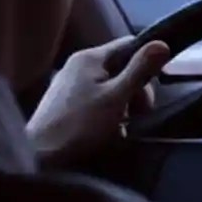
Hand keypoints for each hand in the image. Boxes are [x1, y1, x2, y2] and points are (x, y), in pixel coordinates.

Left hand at [26, 36, 170, 167]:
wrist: (38, 157)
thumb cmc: (80, 125)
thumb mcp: (117, 98)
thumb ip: (140, 70)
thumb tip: (163, 43)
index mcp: (90, 57)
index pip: (130, 45)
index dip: (147, 63)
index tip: (151, 89)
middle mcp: (78, 65)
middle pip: (122, 68)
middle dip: (135, 92)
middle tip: (136, 115)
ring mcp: (69, 84)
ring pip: (111, 87)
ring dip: (122, 107)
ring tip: (119, 128)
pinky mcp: (64, 103)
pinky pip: (97, 101)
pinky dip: (107, 115)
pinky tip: (105, 132)